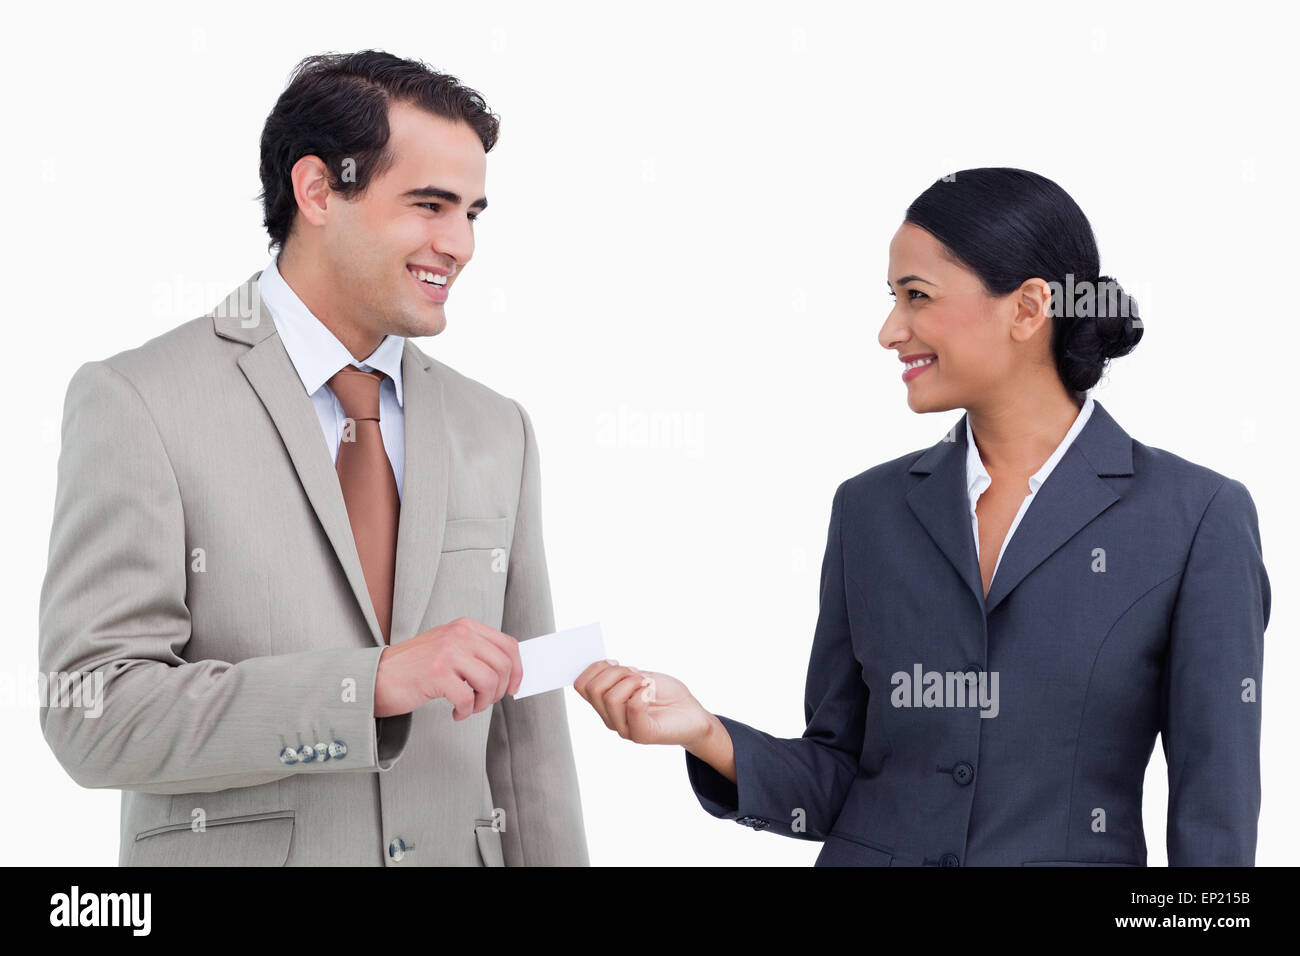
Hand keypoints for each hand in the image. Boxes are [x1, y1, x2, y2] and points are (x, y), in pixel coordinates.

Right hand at [374, 617, 521, 719]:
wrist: (376, 676)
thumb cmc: (414, 667)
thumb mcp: (449, 648)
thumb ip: (476, 652)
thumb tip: (510, 672)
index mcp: (465, 627)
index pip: (508, 645)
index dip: (517, 670)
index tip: (513, 688)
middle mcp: (459, 634)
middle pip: (504, 665)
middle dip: (500, 690)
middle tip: (485, 701)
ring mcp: (448, 652)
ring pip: (490, 682)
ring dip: (483, 703)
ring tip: (469, 707)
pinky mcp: (437, 673)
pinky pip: (468, 698)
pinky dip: (466, 712)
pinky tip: (456, 713)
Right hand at [574, 660, 712, 747]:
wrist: (691, 713)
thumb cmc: (666, 694)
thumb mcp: (638, 676)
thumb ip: (618, 674)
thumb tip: (601, 664)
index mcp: (605, 704)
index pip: (580, 685)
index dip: (595, 667)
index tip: (615, 661)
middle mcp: (611, 718)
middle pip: (593, 689)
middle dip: (615, 672)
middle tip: (637, 673)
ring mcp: (625, 729)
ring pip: (610, 698)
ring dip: (632, 681)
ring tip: (647, 683)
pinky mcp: (643, 735)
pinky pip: (633, 708)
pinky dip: (643, 692)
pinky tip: (652, 691)